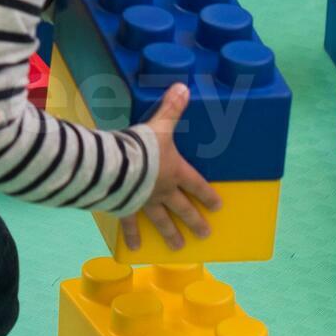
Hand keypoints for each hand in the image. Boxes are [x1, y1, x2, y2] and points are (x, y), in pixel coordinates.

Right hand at [119, 83, 220, 250]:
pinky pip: (130, 225)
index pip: (196, 185)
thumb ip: (172, 108)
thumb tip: (184, 86)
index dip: (208, 195)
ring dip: (171, 234)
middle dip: (195, 221)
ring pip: (162, 221)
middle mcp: (163, 190)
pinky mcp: (125, 207)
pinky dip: (132, 236)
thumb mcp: (159, 125)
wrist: (117, 166)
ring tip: (178, 248)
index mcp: (174, 171)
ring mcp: (145, 202)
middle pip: (183, 209)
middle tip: (205, 234)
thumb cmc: (141, 146)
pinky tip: (134, 249)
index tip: (218, 206)